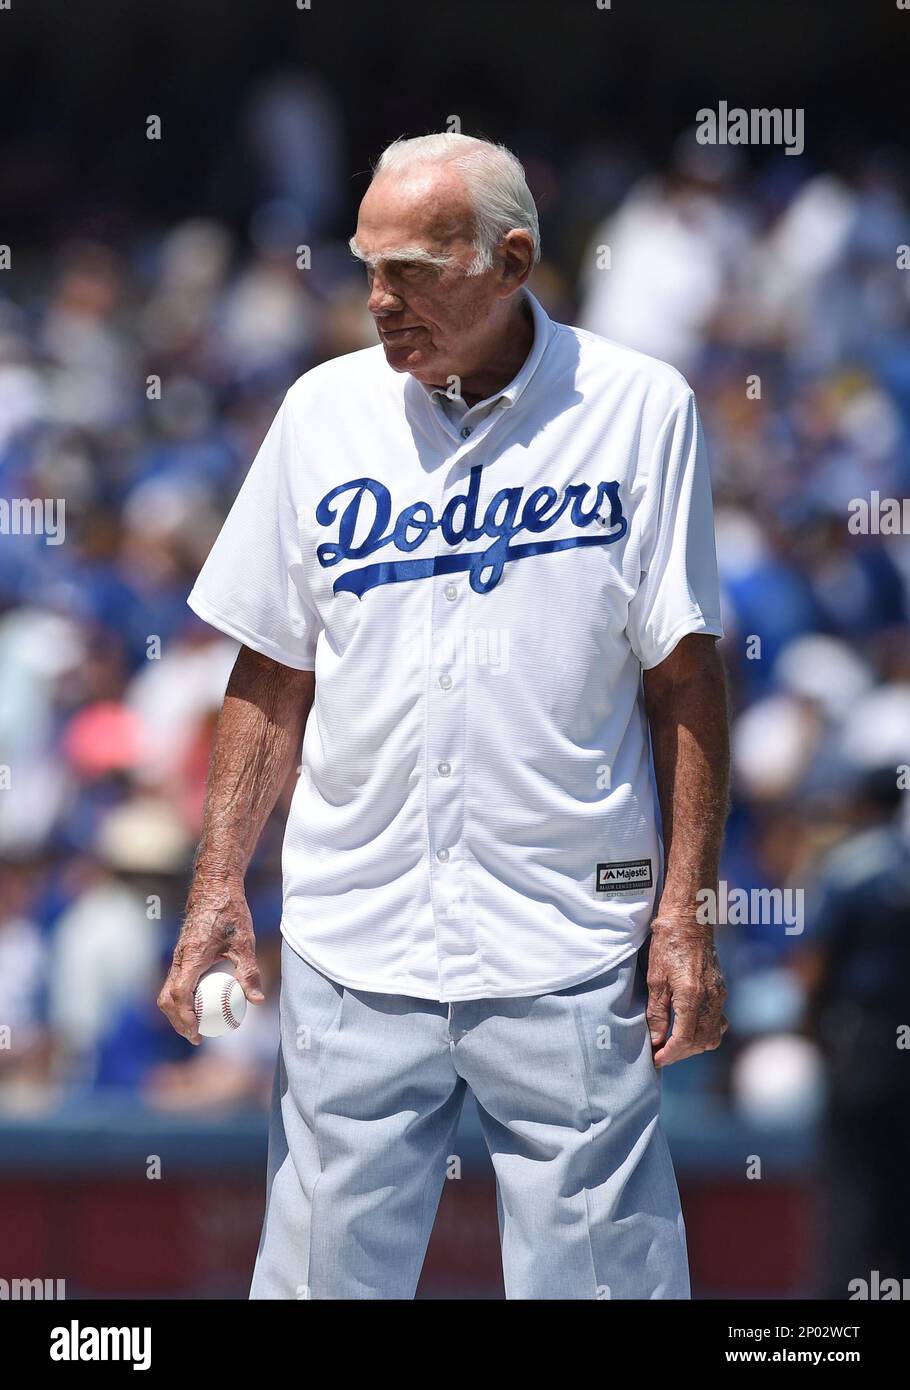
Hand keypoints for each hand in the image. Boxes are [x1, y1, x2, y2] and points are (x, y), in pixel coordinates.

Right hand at [157, 876, 264, 1044]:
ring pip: (168, 991)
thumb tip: (256, 1002)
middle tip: (197, 1037)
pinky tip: (200, 1004)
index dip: (185, 1018)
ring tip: (199, 1025)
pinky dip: (182, 998)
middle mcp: (180, 958)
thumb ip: (249, 972)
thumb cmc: (230, 912)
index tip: (197, 1034)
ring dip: (179, 1012)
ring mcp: (178, 956)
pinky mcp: (182, 954)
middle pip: (167, 999)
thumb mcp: (244, 942)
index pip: (179, 995)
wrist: (214, 887)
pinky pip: (175, 982)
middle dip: (179, 1022)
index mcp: (192, 956)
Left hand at [645, 914, 727, 1067]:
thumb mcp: (655, 979)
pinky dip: (706, 1032)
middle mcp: (710, 1000)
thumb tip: (656, 1039)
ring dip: (693, 1045)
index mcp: (692, 997)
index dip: (669, 1054)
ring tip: (673, 1044)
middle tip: (660, 1054)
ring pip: (713, 1035)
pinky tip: (689, 1028)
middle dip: (680, 1053)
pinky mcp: (721, 991)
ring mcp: (719, 996)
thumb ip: (657, 1013)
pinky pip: (719, 1022)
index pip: (684, 1040)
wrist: (690, 920)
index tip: (655, 1059)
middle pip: (700, 1042)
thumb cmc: (668, 944)